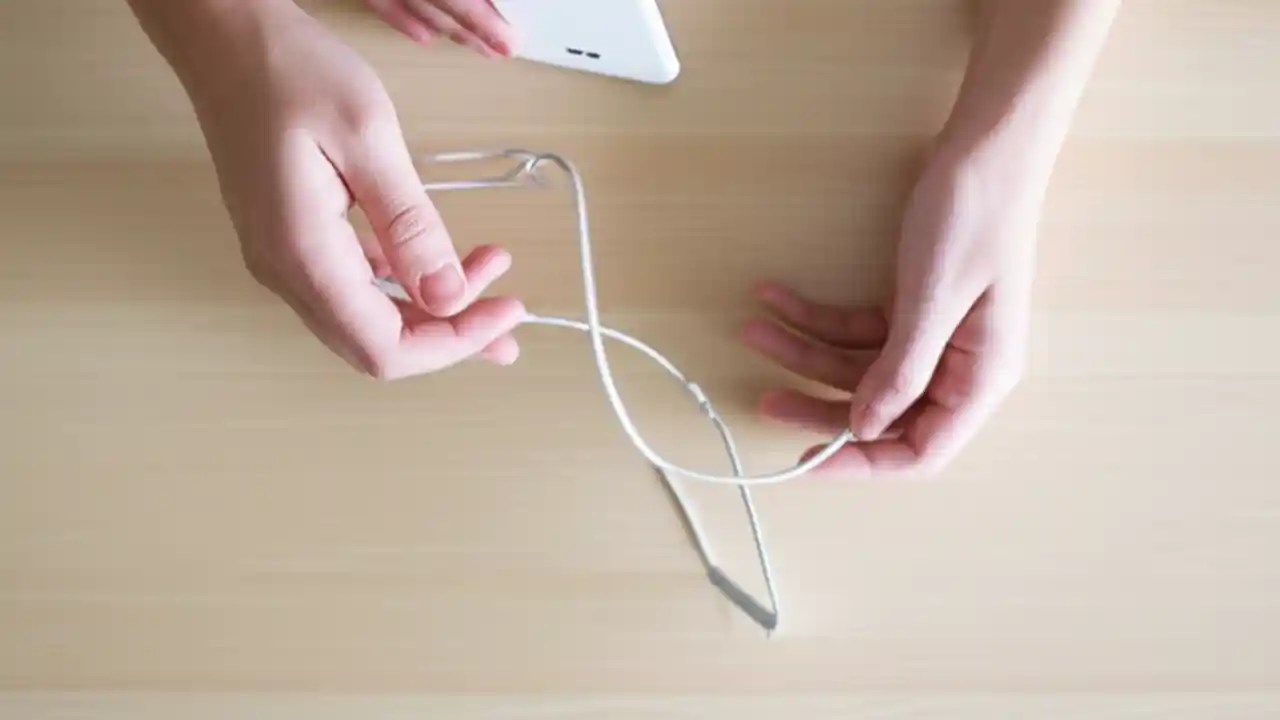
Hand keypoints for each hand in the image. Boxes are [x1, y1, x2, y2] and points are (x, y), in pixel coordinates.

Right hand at [143, 0, 523, 377]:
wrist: (222, 36)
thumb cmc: (287, 70)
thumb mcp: (367, 136)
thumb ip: (409, 225)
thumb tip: (449, 298)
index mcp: (303, 253)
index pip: (385, 348)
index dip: (453, 344)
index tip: (506, 312)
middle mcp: (285, 270)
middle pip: (376, 345)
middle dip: (449, 333)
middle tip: (507, 299)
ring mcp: (283, 258)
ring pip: (367, 320)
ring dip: (432, 310)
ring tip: (489, 275)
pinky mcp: (291, 240)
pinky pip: (353, 288)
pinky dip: (403, 285)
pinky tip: (437, 262)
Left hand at [745, 153, 1033, 475]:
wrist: (987, 144)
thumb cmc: (973, 219)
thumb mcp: (931, 300)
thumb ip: (900, 372)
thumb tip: (863, 429)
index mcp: (979, 379)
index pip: (920, 450)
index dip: (863, 462)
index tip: (807, 459)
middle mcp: (958, 368)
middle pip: (881, 412)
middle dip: (819, 404)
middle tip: (765, 399)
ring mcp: (934, 337)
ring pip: (860, 368)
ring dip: (805, 351)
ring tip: (754, 326)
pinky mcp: (912, 306)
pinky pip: (858, 329)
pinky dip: (817, 316)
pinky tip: (775, 297)